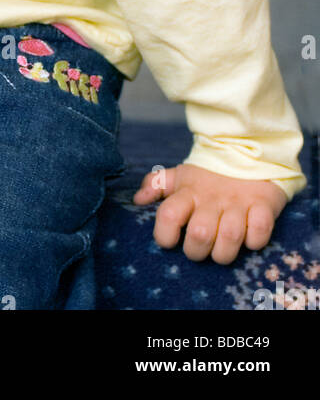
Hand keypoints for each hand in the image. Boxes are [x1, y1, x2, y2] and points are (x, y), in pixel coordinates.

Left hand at [133, 163, 287, 263]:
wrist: (247, 150)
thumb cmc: (208, 175)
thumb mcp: (180, 176)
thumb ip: (156, 184)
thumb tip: (137, 199)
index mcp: (188, 192)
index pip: (168, 215)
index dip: (164, 234)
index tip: (170, 240)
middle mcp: (212, 199)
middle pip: (200, 234)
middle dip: (197, 251)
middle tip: (200, 248)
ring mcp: (239, 202)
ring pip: (230, 237)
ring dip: (225, 252)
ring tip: (222, 248)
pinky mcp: (263, 205)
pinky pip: (260, 230)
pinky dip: (255, 240)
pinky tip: (249, 236)